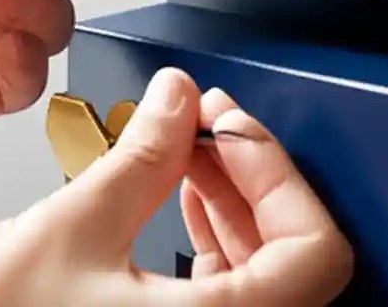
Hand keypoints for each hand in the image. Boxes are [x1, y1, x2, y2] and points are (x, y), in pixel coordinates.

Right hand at [0, 68, 353, 305]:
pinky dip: (211, 243)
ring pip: (261, 280)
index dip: (279, 174)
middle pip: (294, 262)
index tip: (232, 127)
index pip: (315, 251)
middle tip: (205, 122)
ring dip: (234, 206)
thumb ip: (144, 156)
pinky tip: (179, 198)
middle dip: (251, 178)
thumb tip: (178, 100)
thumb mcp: (73, 225)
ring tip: (188, 149)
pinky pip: (224, 299)